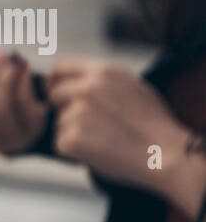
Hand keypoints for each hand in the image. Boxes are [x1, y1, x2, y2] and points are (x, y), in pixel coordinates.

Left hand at [47, 59, 203, 213]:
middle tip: (91, 124)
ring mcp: (76, 114)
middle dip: (64, 109)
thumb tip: (76, 81)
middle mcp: (86, 89)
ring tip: (104, 139)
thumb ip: (102, 80)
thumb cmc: (154, 124)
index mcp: (102, 73)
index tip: (55, 92)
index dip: (54, 82)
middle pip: (54, 96)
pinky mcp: (71, 138)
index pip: (60, 68)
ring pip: (58, 122)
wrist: (167, 153)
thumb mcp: (133, 86)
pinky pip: (60, 144)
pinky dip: (74, 151)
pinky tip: (98, 151)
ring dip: (72, 132)